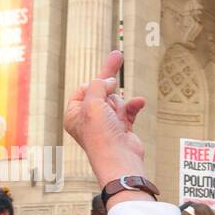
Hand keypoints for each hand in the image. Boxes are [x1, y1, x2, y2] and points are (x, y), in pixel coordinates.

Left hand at [63, 50, 146, 185]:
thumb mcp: (93, 101)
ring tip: (119, 115)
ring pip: (116, 101)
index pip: (83, 88)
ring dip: (121, 102)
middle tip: (117, 55)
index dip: (94, 83)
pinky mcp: (122, 128)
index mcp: (74, 114)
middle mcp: (89, 118)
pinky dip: (134, 106)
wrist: (119, 159)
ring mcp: (106, 123)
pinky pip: (129, 110)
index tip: (106, 79)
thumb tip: (109, 80)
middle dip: (110, 86)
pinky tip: (140, 103)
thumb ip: (99, 85)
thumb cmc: (101, 134)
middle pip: (101, 92)